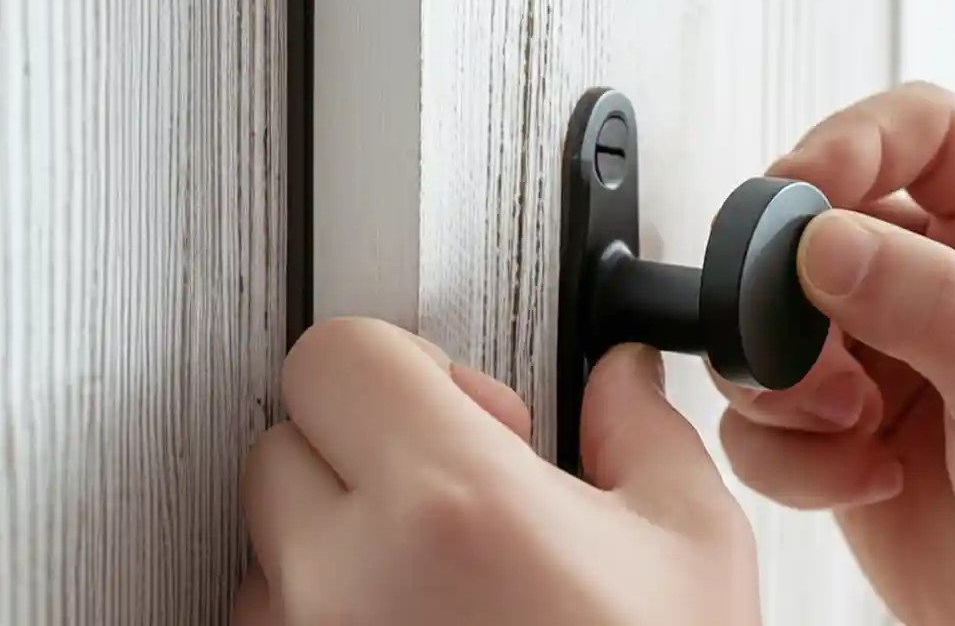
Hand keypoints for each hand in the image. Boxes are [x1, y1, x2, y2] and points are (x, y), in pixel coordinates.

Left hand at [233, 318, 758, 624]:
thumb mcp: (689, 546)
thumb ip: (644, 430)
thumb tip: (623, 376)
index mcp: (452, 507)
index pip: (335, 355)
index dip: (400, 362)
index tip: (454, 403)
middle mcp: (348, 583)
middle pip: (285, 443)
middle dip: (366, 448)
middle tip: (453, 489)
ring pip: (265, 547)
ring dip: (336, 541)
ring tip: (439, 581)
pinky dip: (322, 617)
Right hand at [712, 82, 954, 624]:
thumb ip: (931, 305)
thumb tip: (819, 244)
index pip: (918, 131)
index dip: (849, 143)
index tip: (795, 190)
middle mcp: (936, 280)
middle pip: (815, 224)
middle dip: (791, 294)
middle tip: (800, 347)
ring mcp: (879, 351)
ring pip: (768, 320)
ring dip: (786, 382)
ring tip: (848, 426)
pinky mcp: (834, 422)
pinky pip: (760, 411)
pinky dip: (787, 453)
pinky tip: (859, 479)